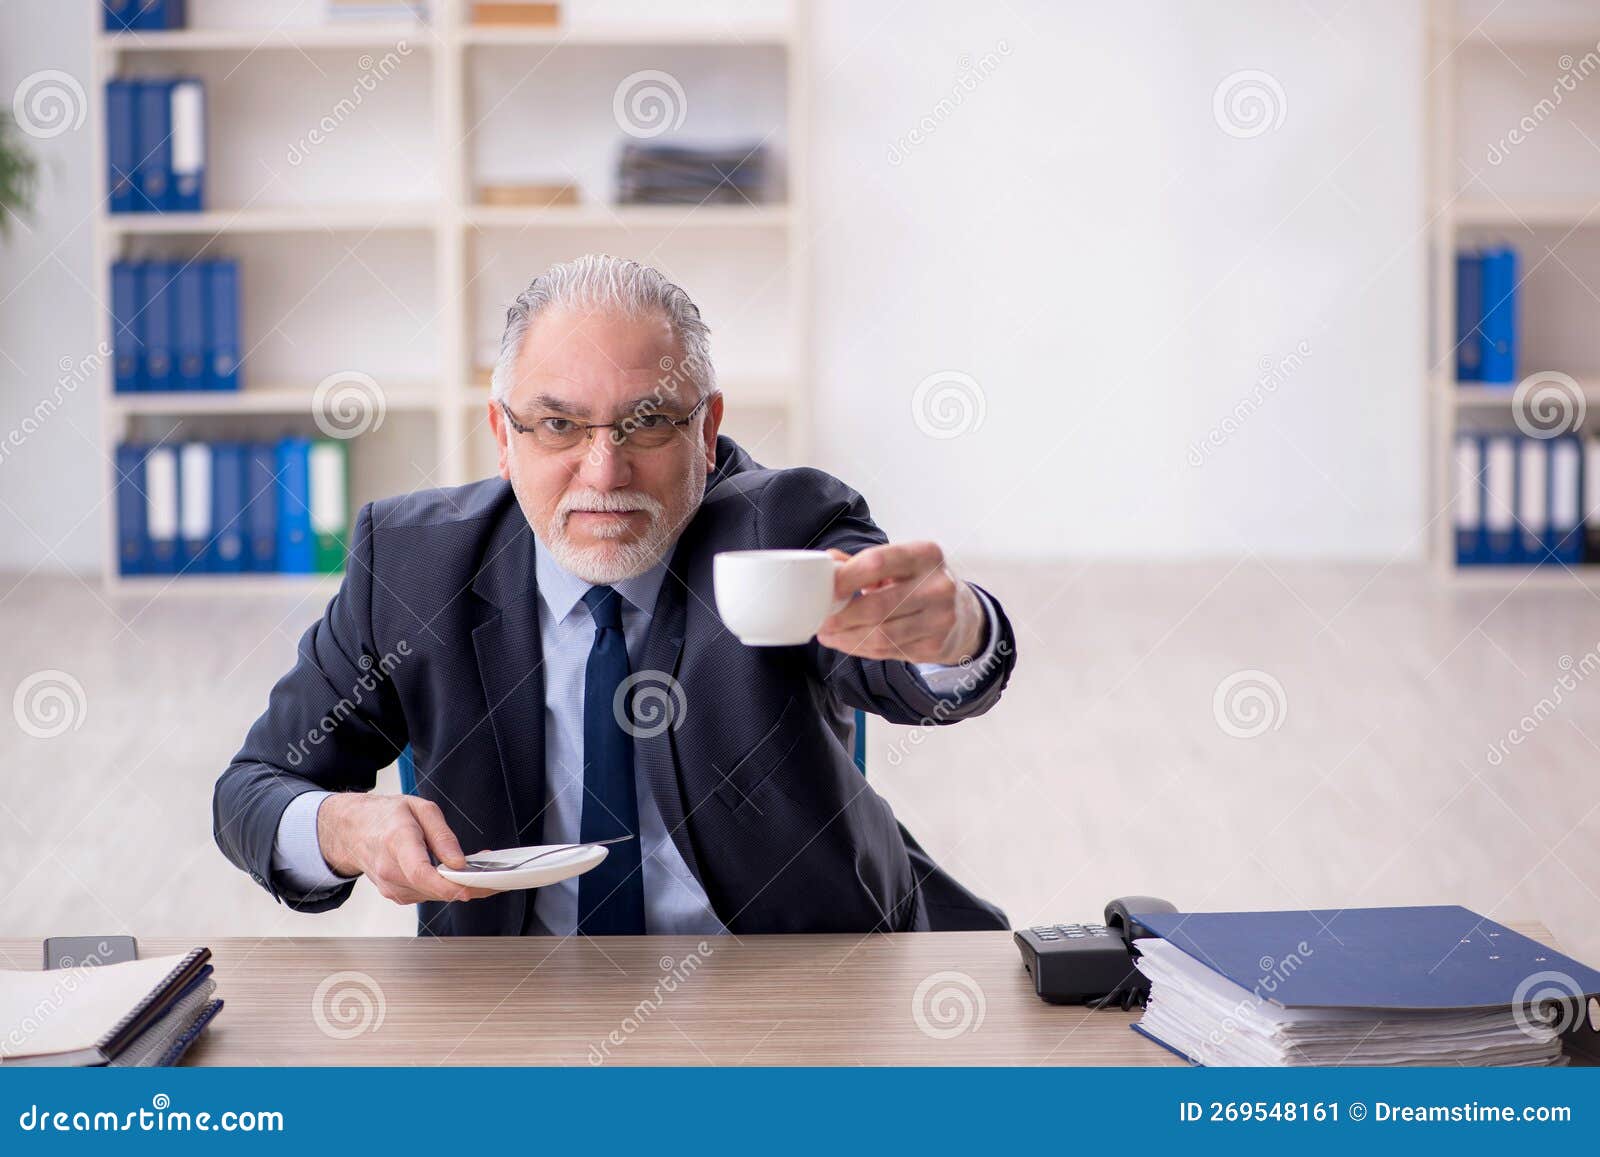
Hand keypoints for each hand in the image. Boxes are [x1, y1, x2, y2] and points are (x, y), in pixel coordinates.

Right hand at [317, 794, 495, 904]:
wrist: (352, 830)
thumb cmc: (386, 816)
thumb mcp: (420, 808)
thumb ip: (442, 835)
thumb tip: (460, 862)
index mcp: (396, 841)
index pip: (421, 872)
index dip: (447, 885)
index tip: (471, 887)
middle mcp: (389, 869)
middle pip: (433, 888)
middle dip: (467, 884)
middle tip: (495, 874)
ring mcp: (390, 886)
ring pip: (433, 895)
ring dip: (457, 885)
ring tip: (476, 868)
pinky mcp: (396, 895)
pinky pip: (427, 895)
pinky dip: (444, 887)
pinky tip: (453, 873)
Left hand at [817, 542, 986, 664]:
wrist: (964, 615)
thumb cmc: (922, 584)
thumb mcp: (901, 564)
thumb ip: (863, 563)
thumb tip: (828, 563)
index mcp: (925, 555)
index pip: (879, 562)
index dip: (847, 577)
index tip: (827, 588)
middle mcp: (937, 586)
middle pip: (877, 606)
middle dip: (841, 617)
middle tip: (821, 621)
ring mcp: (939, 619)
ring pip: (881, 635)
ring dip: (847, 638)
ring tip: (828, 635)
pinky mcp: (934, 646)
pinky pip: (888, 651)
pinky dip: (861, 649)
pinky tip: (848, 643)